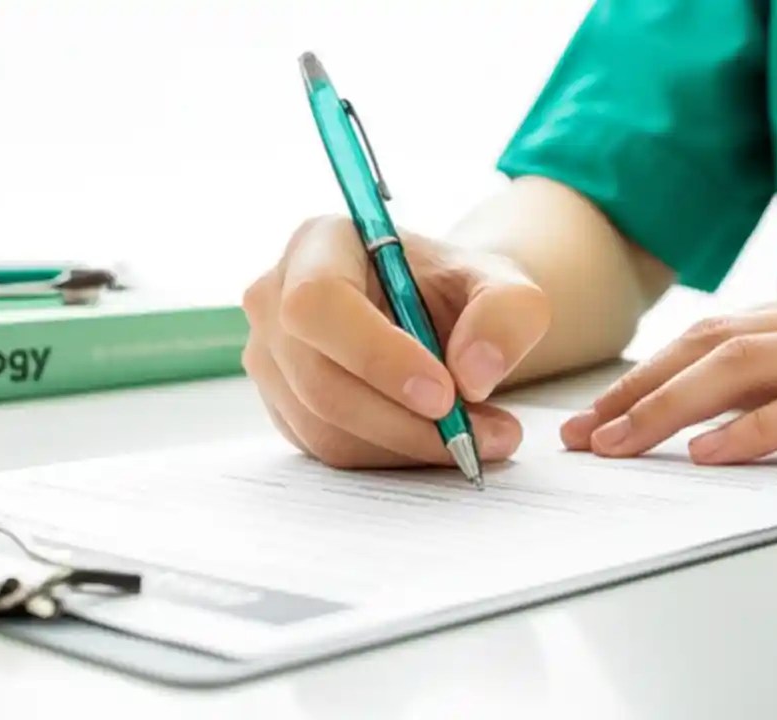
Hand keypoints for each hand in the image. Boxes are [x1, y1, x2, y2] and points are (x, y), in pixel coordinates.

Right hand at [242, 216, 550, 468]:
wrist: (439, 316)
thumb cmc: (458, 291)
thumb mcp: (505, 285)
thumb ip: (506, 315)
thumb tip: (473, 374)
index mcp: (319, 243)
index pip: (318, 302)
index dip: (375, 356)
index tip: (445, 394)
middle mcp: (275, 298)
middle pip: (319, 379)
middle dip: (404, 420)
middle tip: (479, 434)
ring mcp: (270, 357)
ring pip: (326, 426)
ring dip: (407, 445)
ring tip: (477, 437)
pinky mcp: (284, 406)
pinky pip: (330, 450)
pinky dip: (391, 456)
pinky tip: (436, 440)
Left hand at [561, 280, 776, 462]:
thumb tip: (723, 404)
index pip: (712, 334)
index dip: (647, 372)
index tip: (598, 411)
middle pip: (710, 345)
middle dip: (637, 389)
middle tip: (584, 432)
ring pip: (744, 368)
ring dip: (670, 407)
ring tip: (621, 443)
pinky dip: (753, 429)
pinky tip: (710, 453)